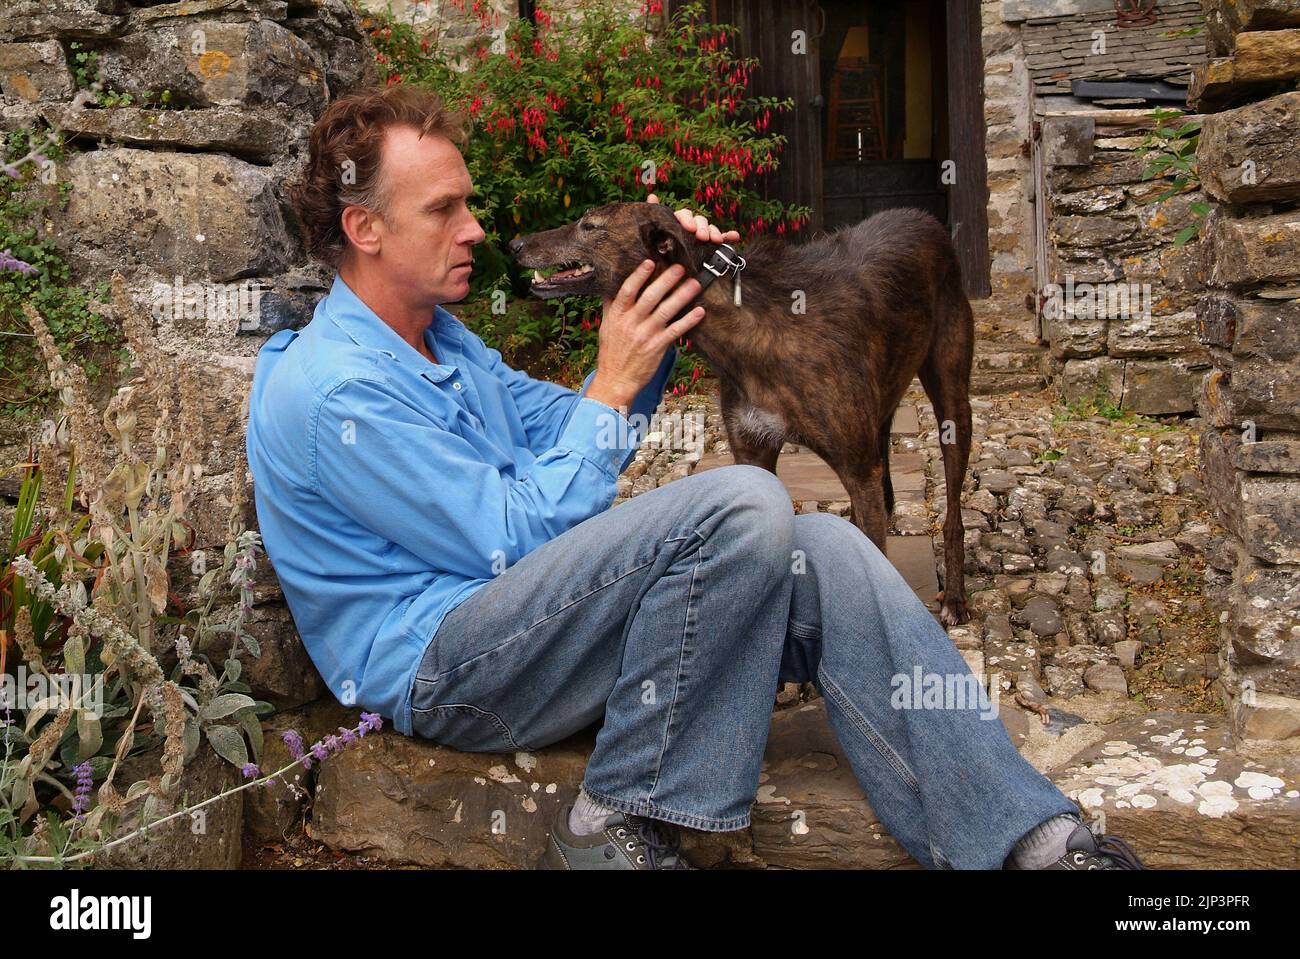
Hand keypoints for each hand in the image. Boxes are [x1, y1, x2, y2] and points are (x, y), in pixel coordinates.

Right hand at [587, 260, 705, 409]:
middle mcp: (631, 323)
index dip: (639, 276)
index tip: (650, 262)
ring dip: (682, 296)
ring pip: (666, 311)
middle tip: (680, 268)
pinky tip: (699, 312)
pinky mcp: (657, 347)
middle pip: (650, 297)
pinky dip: (688, 321)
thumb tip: (611, 287)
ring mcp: (645, 335)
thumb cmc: (611, 353)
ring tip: (694, 284)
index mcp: (617, 316)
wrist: (615, 381)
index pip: (627, 291)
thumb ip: (611, 307)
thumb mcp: (606, 327)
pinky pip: (676, 331)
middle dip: (666, 281)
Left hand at [647, 193, 740, 243]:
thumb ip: (656, 215)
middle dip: (702, 228)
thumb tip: (652, 197)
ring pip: (711, 228)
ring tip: (716, 240)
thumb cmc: (660, 251)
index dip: (688, 220)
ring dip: (714, 232)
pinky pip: (722, 238)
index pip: (685, 215)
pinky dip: (729, 236)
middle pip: (699, 221)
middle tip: (702, 237)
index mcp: (678, 222)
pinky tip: (735, 236)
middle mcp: (691, 227)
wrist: (668, 273)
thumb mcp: (655, 234)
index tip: (689, 228)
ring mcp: (702, 235)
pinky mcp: (712, 245)